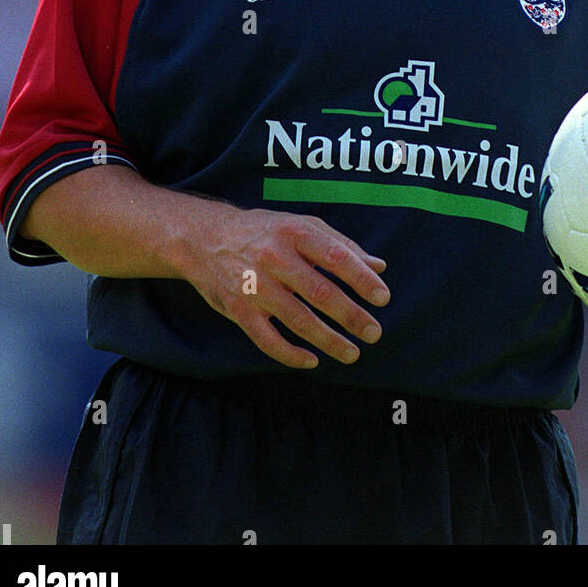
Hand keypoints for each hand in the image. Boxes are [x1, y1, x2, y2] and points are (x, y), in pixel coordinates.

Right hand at [186, 205, 389, 369]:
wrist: (204, 239)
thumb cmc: (264, 231)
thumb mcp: (301, 225)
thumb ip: (341, 244)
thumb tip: (379, 266)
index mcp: (294, 232)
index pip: (335, 256)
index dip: (361, 278)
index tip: (382, 297)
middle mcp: (274, 258)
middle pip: (320, 292)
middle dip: (351, 315)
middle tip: (373, 332)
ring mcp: (255, 286)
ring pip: (298, 320)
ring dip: (328, 340)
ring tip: (352, 353)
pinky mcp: (239, 310)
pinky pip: (268, 340)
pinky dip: (291, 354)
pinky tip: (312, 361)